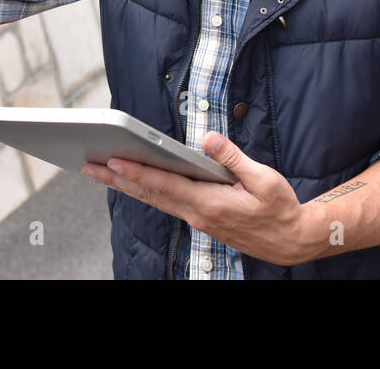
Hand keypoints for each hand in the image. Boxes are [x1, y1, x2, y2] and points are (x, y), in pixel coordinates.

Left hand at [82, 131, 315, 266]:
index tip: (114, 161)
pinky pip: (166, 204)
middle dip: (118, 180)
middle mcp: (198, 214)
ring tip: (102, 173)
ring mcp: (198, 219)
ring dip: (127, 187)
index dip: (138, 173)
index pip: (166, 185)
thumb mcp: (264, 179)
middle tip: (89, 167)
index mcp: (210, 203)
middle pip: (151, 194)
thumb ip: (233, 158)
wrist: (290, 240)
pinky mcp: (201, 219)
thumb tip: (209, 140)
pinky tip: (135, 184)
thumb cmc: (280, 208)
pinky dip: (146, 192)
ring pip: (155, 200)